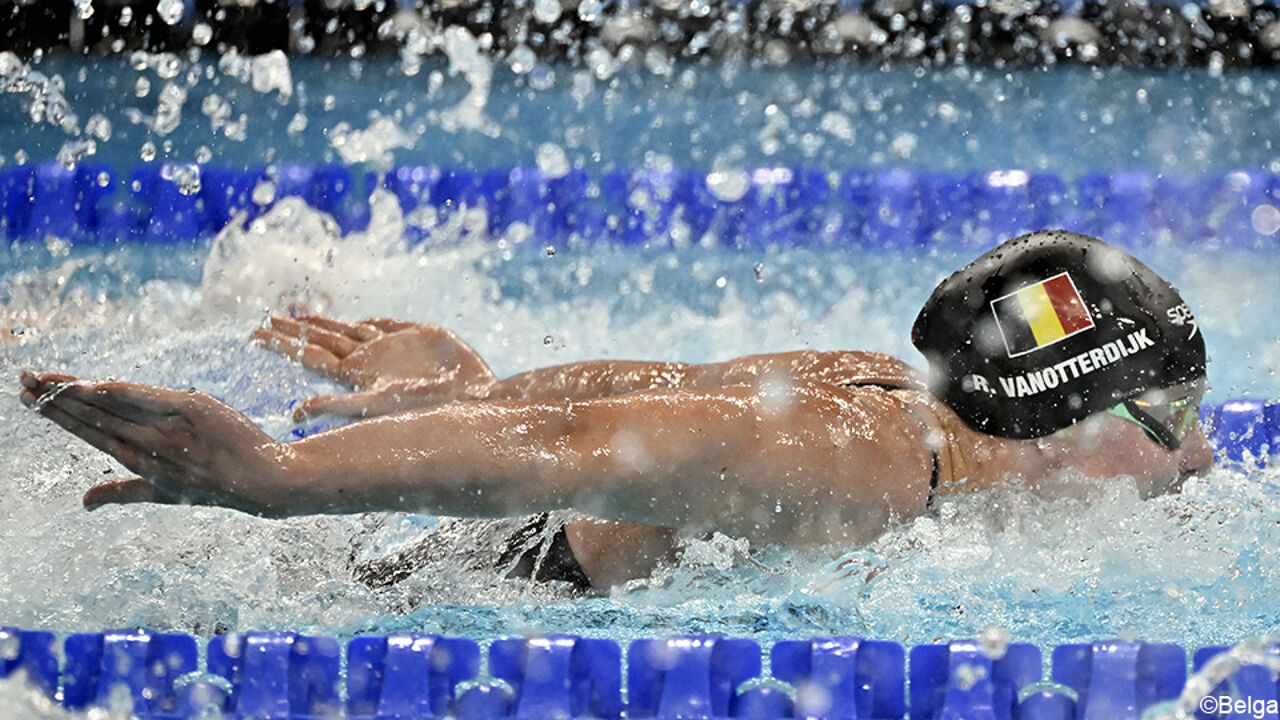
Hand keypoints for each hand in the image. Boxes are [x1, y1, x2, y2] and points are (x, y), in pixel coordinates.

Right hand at [20, 371, 292, 514]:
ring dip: (76, 390)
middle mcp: (147, 446)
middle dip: (55, 399)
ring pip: (113, 405)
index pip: (89, 432)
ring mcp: (168, 429)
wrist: (263, 480)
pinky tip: (92, 382)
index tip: (30, 400)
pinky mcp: (191, 409)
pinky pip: (148, 398)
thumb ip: (122, 492)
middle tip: (22, 379)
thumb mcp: (164, 493)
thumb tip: (84, 502)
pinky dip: (118, 391)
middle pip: (92, 416)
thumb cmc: (215, 485)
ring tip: (43, 377)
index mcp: (138, 463)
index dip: (58, 416)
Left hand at [252, 314, 497, 419]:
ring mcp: (391, 349)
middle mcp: (369, 361)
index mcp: (355, 375)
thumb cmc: (429, 408)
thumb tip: (294, 413)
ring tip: (298, 316)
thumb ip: (338, 405)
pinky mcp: (417, 337)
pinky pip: (386, 326)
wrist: (476, 397)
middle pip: (322, 341)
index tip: (253, 336)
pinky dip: (369, 322)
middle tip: (264, 320)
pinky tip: (357, 321)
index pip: (309, 355)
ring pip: (349, 331)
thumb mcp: (379, 406)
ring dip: (323, 323)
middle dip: (294, 331)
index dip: (282, 344)